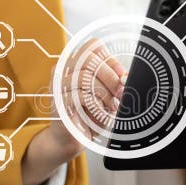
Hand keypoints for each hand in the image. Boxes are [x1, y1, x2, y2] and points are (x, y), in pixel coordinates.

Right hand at [21, 39, 126, 184]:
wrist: (72, 138)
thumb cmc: (90, 114)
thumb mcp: (106, 94)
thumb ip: (114, 82)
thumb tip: (126, 76)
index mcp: (75, 63)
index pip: (92, 46)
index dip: (110, 59)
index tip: (123, 76)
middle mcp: (64, 69)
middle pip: (88, 58)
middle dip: (110, 76)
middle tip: (121, 91)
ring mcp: (58, 85)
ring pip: (84, 76)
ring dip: (104, 92)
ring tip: (112, 105)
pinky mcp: (58, 102)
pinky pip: (80, 96)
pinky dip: (96, 104)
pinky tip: (101, 112)